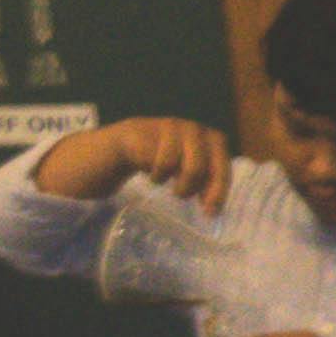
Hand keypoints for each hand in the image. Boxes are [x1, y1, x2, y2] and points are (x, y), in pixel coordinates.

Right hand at [36, 116, 231, 204]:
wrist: (113, 147)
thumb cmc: (153, 159)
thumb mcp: (182, 168)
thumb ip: (201, 177)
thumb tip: (216, 206)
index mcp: (201, 134)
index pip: (222, 156)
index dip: (220, 183)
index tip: (209, 210)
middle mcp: (186, 126)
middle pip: (202, 161)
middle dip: (195, 185)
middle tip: (182, 197)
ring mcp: (164, 127)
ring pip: (183, 163)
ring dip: (176, 182)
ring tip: (166, 185)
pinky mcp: (141, 132)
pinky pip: (159, 161)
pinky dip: (157, 175)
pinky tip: (150, 174)